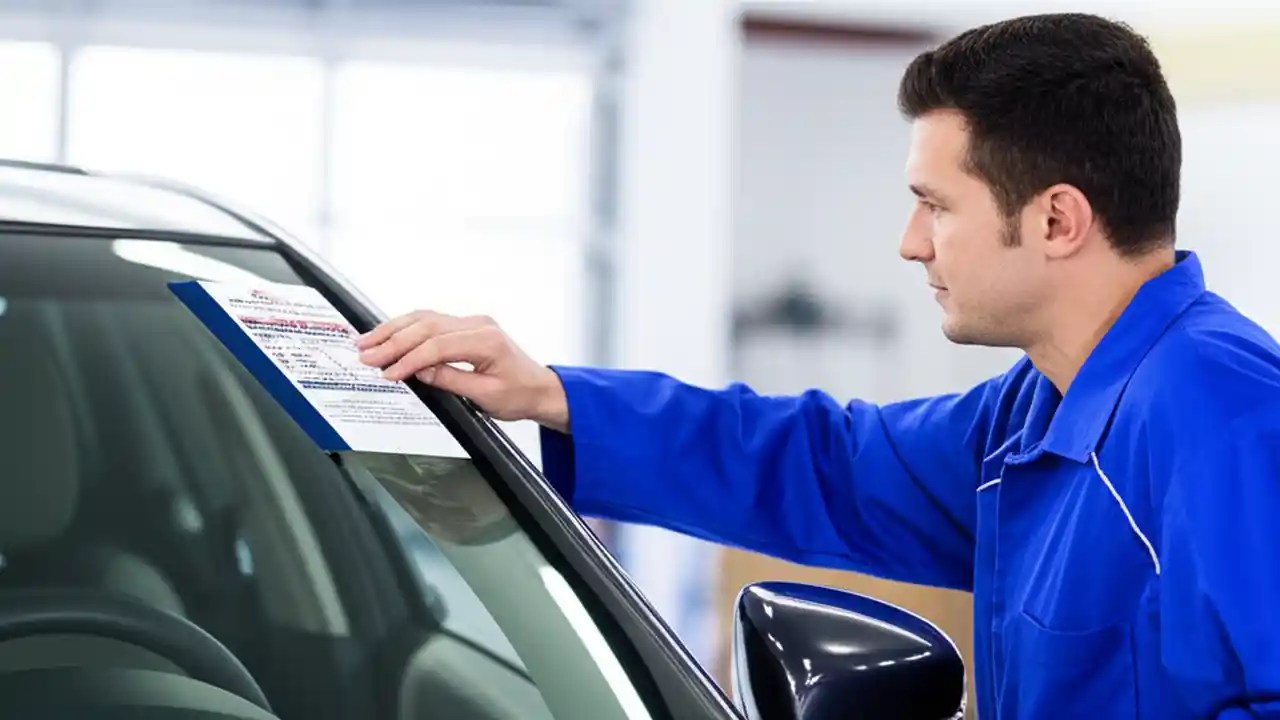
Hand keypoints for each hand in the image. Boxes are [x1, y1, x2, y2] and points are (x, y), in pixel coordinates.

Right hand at [355, 311, 569, 432]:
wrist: (540, 389)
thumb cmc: (520, 395)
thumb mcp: (486, 396)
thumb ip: (451, 380)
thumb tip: (420, 372)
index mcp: (487, 341)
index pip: (438, 346)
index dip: (409, 359)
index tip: (388, 372)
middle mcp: (478, 325)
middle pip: (427, 326)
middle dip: (393, 341)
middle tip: (366, 354)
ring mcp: (472, 322)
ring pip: (425, 318)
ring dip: (394, 329)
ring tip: (367, 342)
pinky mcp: (466, 326)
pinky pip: (432, 321)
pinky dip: (408, 328)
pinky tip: (389, 334)